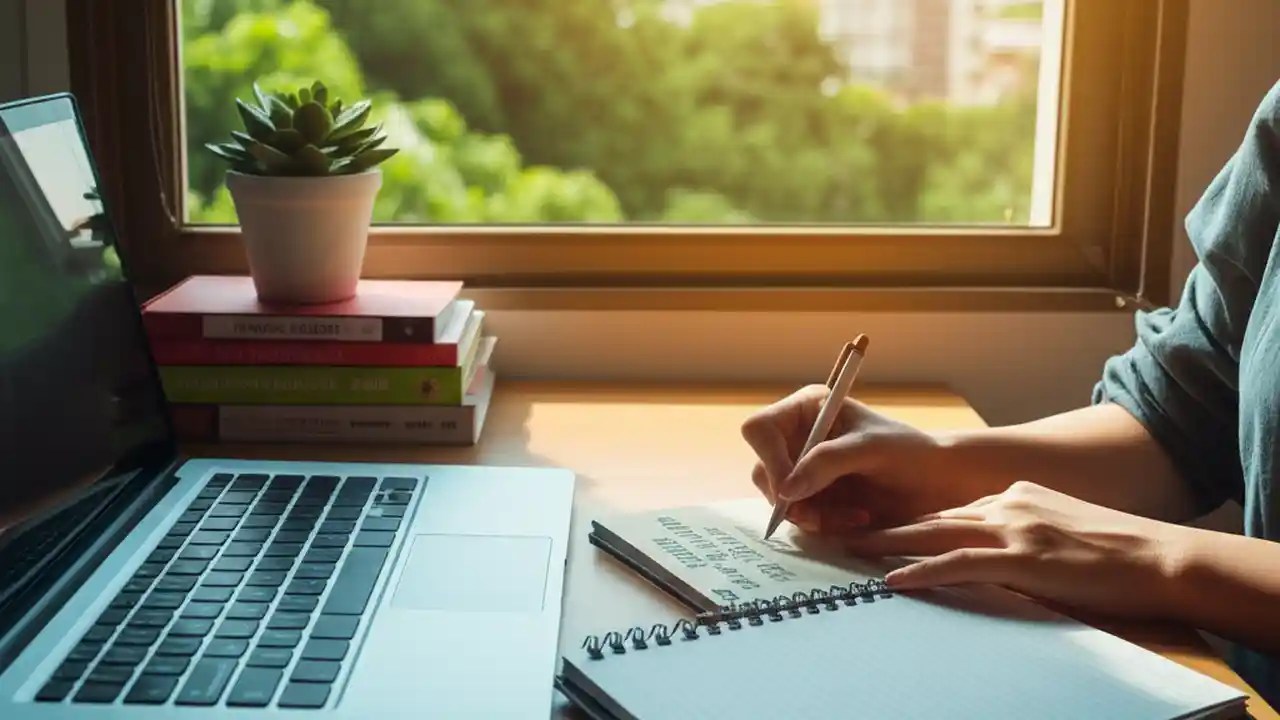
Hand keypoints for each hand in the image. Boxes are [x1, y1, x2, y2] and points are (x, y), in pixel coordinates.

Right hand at [740, 385, 980, 532]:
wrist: (940, 480)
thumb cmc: (910, 451)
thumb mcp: (870, 449)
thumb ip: (827, 463)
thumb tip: (786, 489)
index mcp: (808, 409)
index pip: (760, 430)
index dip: (768, 459)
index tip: (790, 489)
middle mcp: (799, 437)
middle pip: (763, 470)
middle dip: (792, 498)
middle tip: (819, 514)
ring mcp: (805, 469)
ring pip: (781, 500)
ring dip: (814, 515)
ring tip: (855, 515)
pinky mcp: (816, 497)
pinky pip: (801, 518)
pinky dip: (826, 524)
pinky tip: (857, 518)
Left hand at [851, 481, 1187, 618]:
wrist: (1158, 555)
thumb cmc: (1114, 552)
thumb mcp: (1057, 531)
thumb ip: (1018, 536)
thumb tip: (987, 557)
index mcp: (1014, 496)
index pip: (950, 509)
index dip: (911, 520)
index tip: (878, 528)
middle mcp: (1006, 504)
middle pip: (932, 516)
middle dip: (886, 527)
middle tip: (846, 534)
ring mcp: (1013, 530)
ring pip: (936, 534)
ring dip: (890, 545)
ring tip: (853, 554)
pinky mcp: (1021, 559)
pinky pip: (958, 564)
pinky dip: (921, 572)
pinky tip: (895, 580)